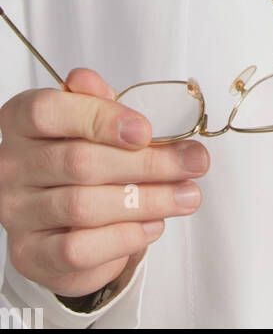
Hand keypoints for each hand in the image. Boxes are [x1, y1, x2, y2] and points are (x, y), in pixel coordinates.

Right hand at [0, 66, 209, 299]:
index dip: (100, 118)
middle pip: (79, 161)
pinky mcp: (30, 253)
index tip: (146, 131)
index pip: (48, 111)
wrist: (64, 217)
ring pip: (83, 206)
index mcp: (21, 121)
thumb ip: (98, 101)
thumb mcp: (95, 118)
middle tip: (193, 163)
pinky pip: (78, 248)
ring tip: (187, 195)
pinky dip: (123, 236)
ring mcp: (16, 212)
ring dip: (146, 200)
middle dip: (147, 163)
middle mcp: (11, 165)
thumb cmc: (83, 156)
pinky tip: (153, 224)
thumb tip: (90, 80)